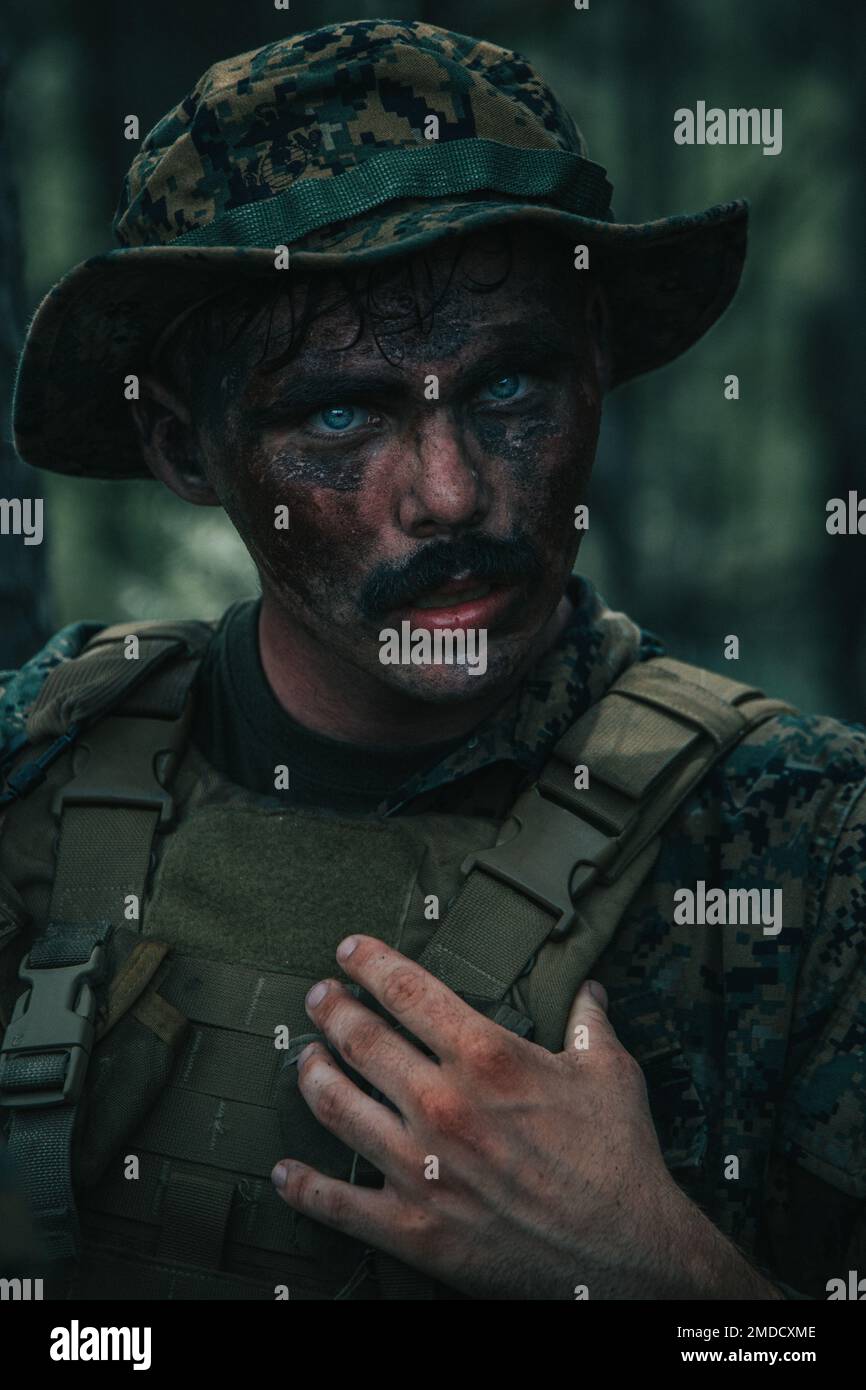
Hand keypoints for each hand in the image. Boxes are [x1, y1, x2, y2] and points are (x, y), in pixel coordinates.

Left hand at [271, 935, 779, 1299]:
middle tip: (318, 998)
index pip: (409, 990)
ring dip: (311, 1076)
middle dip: (331, 1010)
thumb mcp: (611, 1073)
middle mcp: (443, 1102)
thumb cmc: (619, 1158)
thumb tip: (589, 988)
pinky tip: (283, 1172)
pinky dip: (303, 1186)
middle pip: (361, 1039)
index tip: (349, 950)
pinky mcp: (413, 1226)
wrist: (626, 1255)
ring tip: (304, 1059)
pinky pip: (339, 1203)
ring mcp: (422, 1166)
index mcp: (487, 1056)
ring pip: (337, 1107)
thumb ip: (589, 1022)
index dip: (370, 963)